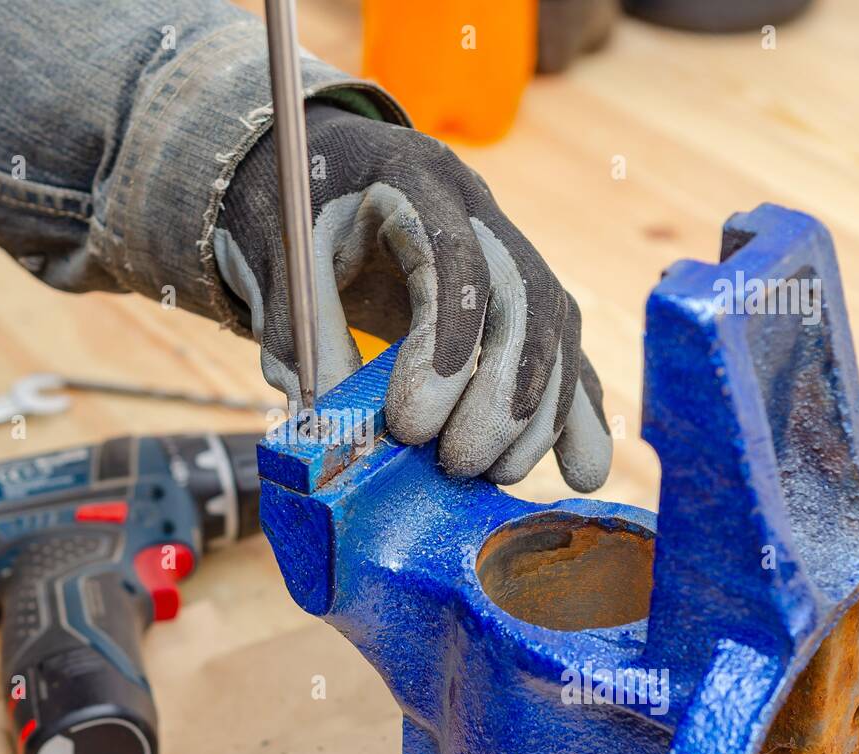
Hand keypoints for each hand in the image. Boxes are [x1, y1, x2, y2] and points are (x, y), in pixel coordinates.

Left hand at [213, 104, 610, 489]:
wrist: (318, 174)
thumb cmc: (290, 212)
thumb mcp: (276, 262)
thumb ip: (302, 340)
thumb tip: (340, 436)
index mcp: (412, 178)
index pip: (455, 260)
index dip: (445, 346)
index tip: (411, 424)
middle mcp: (477, 208)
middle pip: (526, 297)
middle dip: (503, 392)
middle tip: (459, 461)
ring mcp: (508, 247)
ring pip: (555, 327)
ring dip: (538, 412)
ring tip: (498, 475)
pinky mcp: (518, 294)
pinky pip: (563, 351)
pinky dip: (573, 413)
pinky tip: (582, 471)